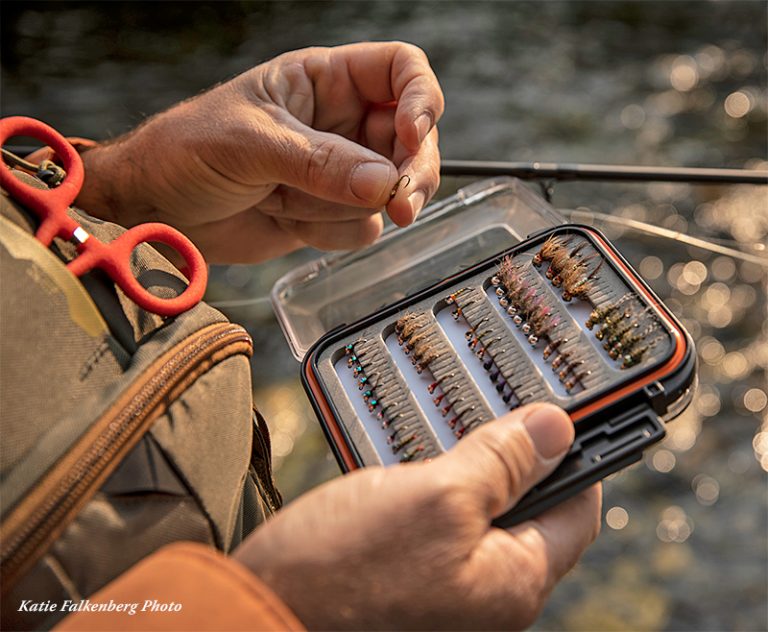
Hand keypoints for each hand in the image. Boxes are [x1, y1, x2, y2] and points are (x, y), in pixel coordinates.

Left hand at [76, 42, 443, 262]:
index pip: (401, 71)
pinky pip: (362, 227)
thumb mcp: (251, 143)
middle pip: (413, 139)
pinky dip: (332, 233)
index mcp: (324, 81)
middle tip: (401, 205)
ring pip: (389, 191)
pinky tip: (287, 219)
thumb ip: (320, 162)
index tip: (412, 136)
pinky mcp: (329, 214)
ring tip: (287, 200)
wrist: (157, 210)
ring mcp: (339, 172)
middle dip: (412, 172)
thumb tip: (385, 183)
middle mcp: (341, 123)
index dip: (421, 99)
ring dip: (348, 207)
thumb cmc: (187, 150)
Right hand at [235, 404, 600, 629]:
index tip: (560, 409)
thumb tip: (558, 429)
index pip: (576, 509)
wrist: (257, 611)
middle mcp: (485, 591)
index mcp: (512, 580)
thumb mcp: (435, 498)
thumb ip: (502, 464)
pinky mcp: (405, 575)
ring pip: (475, 509)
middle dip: (513, 453)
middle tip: (494, 403)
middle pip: (526, 507)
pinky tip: (407, 453)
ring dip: (465, 462)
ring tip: (446, 419)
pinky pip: (435, 521)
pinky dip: (429, 482)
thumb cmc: (343, 569)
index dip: (576, 455)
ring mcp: (443, 585)